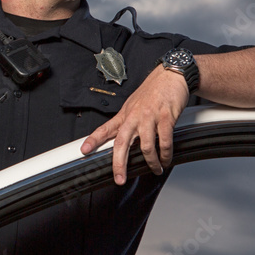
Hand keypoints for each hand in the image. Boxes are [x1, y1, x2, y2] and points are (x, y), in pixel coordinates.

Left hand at [80, 66, 189, 184]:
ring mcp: (149, 117)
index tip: (83, 150)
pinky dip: (166, 154)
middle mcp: (134, 117)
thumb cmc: (152, 91)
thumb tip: (121, 138)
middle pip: (122, 143)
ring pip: (146, 146)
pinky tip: (166, 159)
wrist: (170, 75)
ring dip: (151, 162)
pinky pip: (165, 141)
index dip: (93, 140)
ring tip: (155, 169)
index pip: (105, 129)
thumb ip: (127, 122)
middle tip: (119, 178)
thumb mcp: (133, 105)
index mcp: (124, 115)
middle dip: (119, 164)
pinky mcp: (166, 117)